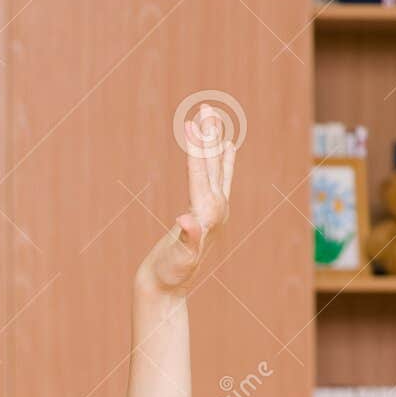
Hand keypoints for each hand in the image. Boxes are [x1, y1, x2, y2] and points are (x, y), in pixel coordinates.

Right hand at [137, 102, 234, 295]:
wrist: (168, 289)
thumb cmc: (169, 275)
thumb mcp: (179, 258)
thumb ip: (187, 239)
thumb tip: (187, 221)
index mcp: (207, 215)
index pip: (201, 174)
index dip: (196, 149)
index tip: (192, 124)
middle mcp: (218, 209)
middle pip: (213, 165)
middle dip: (208, 136)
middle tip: (206, 107)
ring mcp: (218, 211)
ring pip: (217, 168)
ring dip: (214, 142)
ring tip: (213, 118)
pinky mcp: (212, 214)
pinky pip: (219, 179)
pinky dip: (222, 160)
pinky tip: (226, 146)